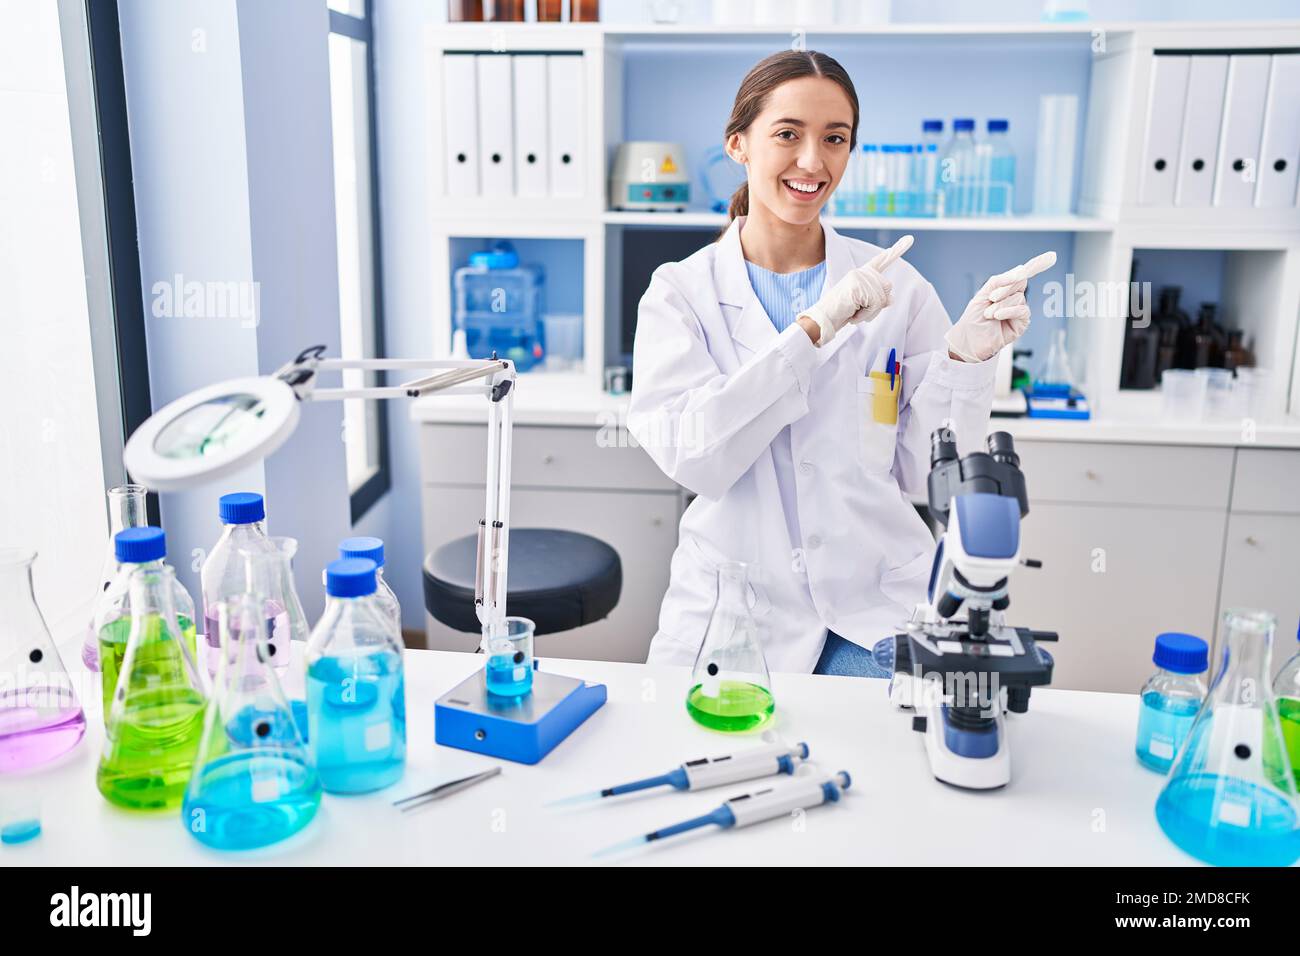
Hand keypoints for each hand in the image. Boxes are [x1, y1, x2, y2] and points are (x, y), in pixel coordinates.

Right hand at [798, 235, 913, 345]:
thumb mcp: (864, 305)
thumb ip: (879, 299)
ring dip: (871, 311)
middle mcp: (861, 272)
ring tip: (854, 311)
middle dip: (877, 305)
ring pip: (883, 297)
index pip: (881, 261)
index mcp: (862, 274)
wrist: (823, 319)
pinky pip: (876, 304)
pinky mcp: (858, 286)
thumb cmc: (842, 313)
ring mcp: (859, 278)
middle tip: (857, 309)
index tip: (910, 239)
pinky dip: (866, 314)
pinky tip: (853, 313)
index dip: (897, 250)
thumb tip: (891, 299)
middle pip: (887, 288)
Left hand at [944, 251, 1056, 362]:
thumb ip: (999, 281)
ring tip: (989, 314)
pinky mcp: (1022, 323)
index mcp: (1004, 289)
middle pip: (1020, 281)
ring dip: (1000, 304)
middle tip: (991, 298)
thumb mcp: (982, 294)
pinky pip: (1021, 310)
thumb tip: (1020, 269)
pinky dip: (1008, 311)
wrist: (969, 341)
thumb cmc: (973, 319)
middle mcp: (1014, 298)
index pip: (1022, 274)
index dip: (1037, 264)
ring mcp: (1019, 310)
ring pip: (1018, 297)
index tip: (1052, 256)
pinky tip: (997, 316)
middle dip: (1003, 288)